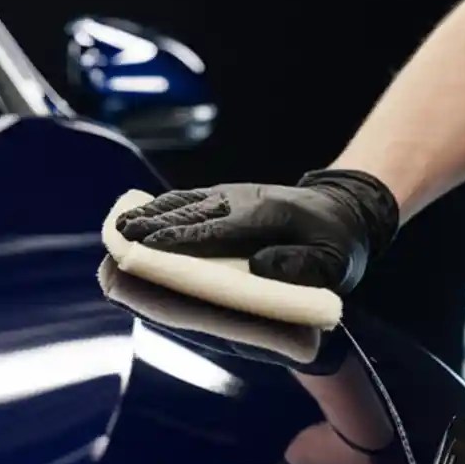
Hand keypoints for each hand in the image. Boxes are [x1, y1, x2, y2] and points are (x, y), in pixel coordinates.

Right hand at [115, 170, 398, 292]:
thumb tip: (259, 267)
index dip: (179, 239)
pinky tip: (139, 213)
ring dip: (151, 214)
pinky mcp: (226, 197)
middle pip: (190, 213)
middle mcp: (241, 202)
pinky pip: (189, 199)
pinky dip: (162, 206)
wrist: (345, 209)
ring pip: (184, 202)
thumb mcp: (335, 262)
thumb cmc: (337, 245)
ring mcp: (231, 196)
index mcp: (266, 218)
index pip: (214, 230)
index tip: (148, 248)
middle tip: (119, 237)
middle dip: (154, 226)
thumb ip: (302, 266)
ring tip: (119, 226)